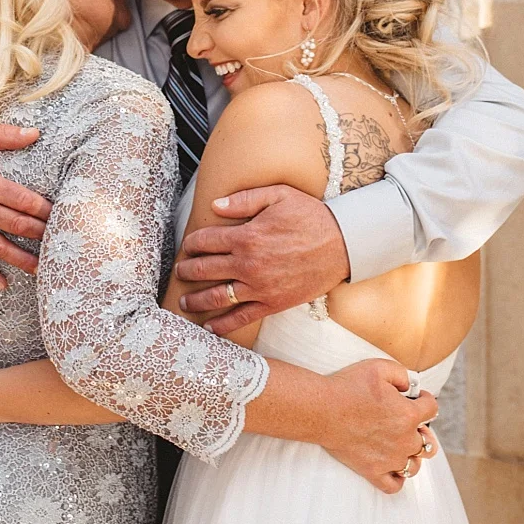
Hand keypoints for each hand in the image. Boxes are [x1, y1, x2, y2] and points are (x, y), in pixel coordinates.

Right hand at [0, 123, 51, 288]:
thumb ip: (8, 135)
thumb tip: (36, 133)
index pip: (24, 201)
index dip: (46, 210)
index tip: (63, 214)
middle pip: (17, 225)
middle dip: (42, 234)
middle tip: (62, 241)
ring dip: (22, 259)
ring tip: (43, 269)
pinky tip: (3, 284)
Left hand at [177, 185, 349, 334]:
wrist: (343, 244)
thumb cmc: (311, 216)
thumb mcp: (278, 196)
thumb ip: (244, 200)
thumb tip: (215, 205)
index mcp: (246, 237)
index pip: (206, 241)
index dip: (193, 243)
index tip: (188, 245)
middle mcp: (248, 265)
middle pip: (206, 269)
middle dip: (188, 270)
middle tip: (180, 270)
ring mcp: (260, 287)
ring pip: (217, 297)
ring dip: (197, 300)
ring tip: (185, 301)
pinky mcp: (273, 303)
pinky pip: (242, 318)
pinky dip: (223, 325)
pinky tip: (211, 327)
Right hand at [316, 359, 438, 493]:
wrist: (322, 410)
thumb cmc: (348, 386)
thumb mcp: (378, 367)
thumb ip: (403, 374)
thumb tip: (413, 386)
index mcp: (408, 414)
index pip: (432, 409)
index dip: (426, 400)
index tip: (416, 397)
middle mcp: (404, 440)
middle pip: (427, 441)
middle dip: (420, 429)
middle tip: (405, 421)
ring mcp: (390, 459)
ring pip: (414, 465)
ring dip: (412, 455)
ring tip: (400, 445)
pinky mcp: (373, 471)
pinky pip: (395, 485)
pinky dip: (397, 478)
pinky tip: (392, 467)